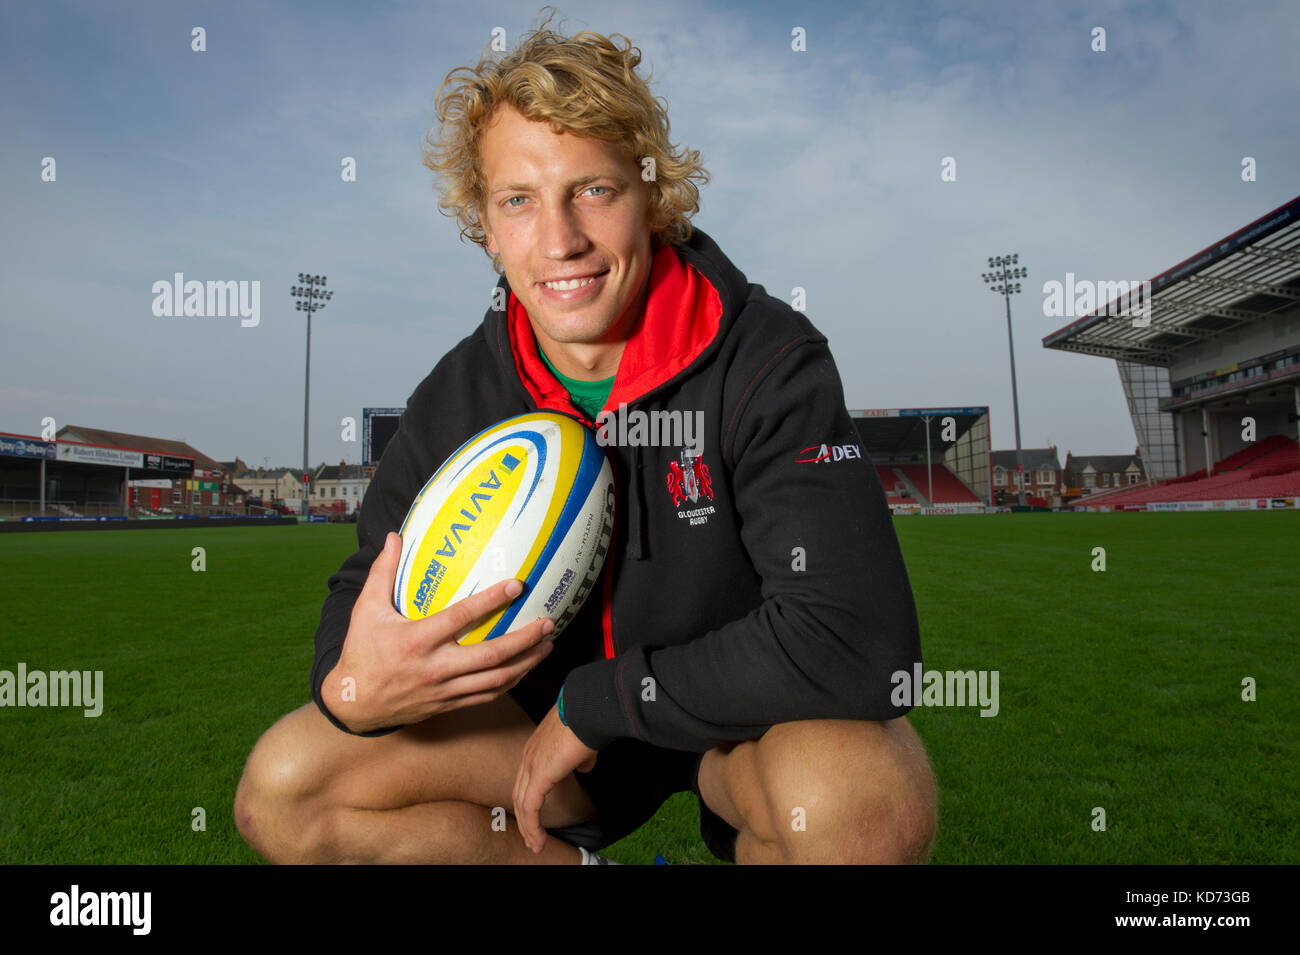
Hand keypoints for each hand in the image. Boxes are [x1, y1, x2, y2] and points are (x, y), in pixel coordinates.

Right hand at [324, 532, 554, 732]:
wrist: (354, 704)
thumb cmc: (361, 652)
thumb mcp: (366, 610)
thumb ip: (382, 573)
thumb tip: (393, 536)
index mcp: (417, 640)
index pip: (461, 617)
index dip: (491, 601)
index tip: (517, 586)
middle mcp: (435, 668)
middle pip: (491, 655)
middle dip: (524, 639)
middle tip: (548, 622)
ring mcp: (445, 690)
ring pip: (496, 680)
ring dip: (526, 663)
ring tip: (548, 645)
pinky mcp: (449, 705)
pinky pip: (487, 696)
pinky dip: (510, 682)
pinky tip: (525, 669)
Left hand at [513, 704, 597, 854]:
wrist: (588, 709)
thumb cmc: (587, 721)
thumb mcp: (581, 744)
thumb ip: (579, 758)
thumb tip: (583, 766)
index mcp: (536, 748)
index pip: (526, 781)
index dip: (529, 801)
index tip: (535, 819)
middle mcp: (528, 756)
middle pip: (519, 794)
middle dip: (524, 820)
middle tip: (531, 840)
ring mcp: (531, 765)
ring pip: (522, 804)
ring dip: (528, 828)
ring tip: (535, 845)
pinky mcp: (538, 775)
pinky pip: (530, 807)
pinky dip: (532, 825)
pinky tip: (538, 838)